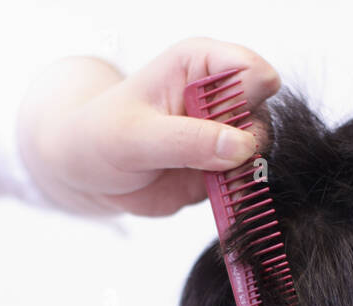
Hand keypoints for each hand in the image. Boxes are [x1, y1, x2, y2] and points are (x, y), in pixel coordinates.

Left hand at [18, 37, 281, 216]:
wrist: (90, 171)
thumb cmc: (103, 136)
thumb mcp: (138, 137)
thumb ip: (189, 140)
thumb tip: (243, 147)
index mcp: (201, 65)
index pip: (252, 72)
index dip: (242, 103)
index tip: (210, 124)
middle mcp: (220, 96)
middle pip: (262, 116)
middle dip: (242, 144)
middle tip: (202, 159)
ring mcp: (225, 133)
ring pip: (260, 154)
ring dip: (238, 174)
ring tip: (196, 177)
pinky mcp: (223, 168)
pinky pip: (246, 184)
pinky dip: (232, 194)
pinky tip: (202, 191)